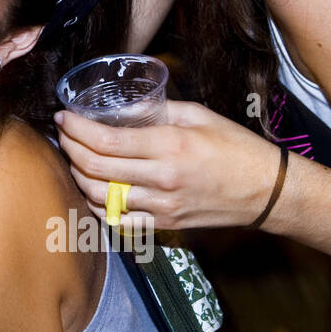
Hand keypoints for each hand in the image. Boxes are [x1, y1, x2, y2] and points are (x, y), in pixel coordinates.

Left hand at [54, 100, 284, 229]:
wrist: (267, 192)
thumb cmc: (236, 147)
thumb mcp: (199, 115)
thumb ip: (157, 110)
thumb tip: (120, 107)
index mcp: (169, 146)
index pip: (105, 139)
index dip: (76, 128)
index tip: (63, 117)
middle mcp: (161, 178)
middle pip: (95, 168)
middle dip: (69, 148)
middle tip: (62, 134)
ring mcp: (161, 206)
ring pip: (100, 196)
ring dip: (78, 176)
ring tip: (74, 159)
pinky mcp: (164, 224)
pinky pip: (118, 220)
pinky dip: (97, 205)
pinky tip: (92, 189)